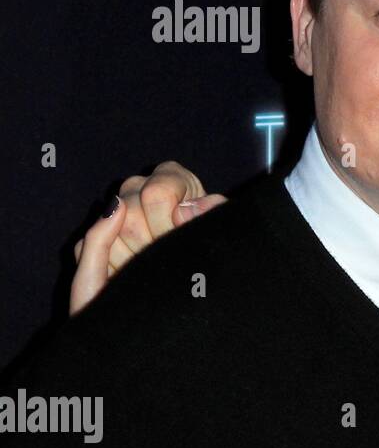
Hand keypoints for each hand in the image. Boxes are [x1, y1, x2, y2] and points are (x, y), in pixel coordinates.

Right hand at [70, 161, 225, 314]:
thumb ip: (211, 212)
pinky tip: (136, 272)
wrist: (194, 260)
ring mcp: (114, 207)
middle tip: (169, 258)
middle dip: (152, 246)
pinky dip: (116, 268)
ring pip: (110, 238)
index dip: (168, 224)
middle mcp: (138, 185)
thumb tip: (183, 213)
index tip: (180, 239)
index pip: (156, 196)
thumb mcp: (217, 224)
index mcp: (170, 176)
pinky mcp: (97, 233)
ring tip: (157, 265)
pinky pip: (91, 252)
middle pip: (131, 219)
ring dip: (136, 260)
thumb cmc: (207, 237)